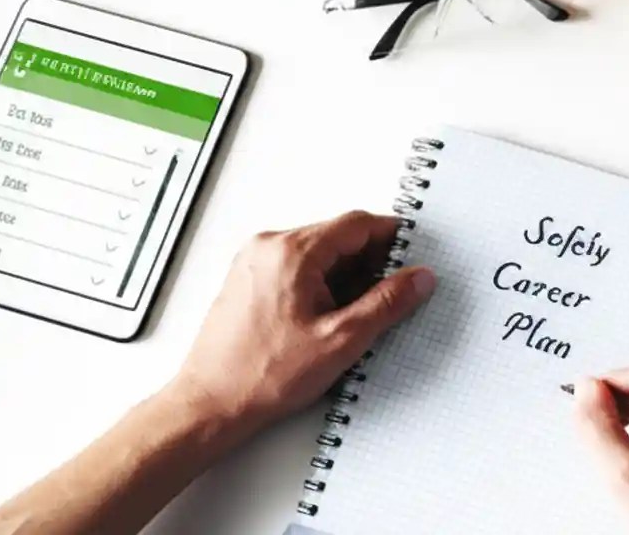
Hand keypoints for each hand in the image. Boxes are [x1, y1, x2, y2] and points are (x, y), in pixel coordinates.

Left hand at [169, 210, 435, 434]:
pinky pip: (297, 267)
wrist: (211, 404)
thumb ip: (386, 303)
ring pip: (318, 253)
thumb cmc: (263, 376)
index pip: (357, 224)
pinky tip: (328, 318)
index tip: (412, 257)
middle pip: (337, 236)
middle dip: (369, 262)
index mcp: (292, 252)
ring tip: (354, 315)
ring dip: (345, 275)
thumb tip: (418, 279)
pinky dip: (320, 283)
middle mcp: (269, 247)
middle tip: (390, 295)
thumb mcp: (341, 340)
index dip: (392, 238)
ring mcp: (254, 261)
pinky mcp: (249, 279)